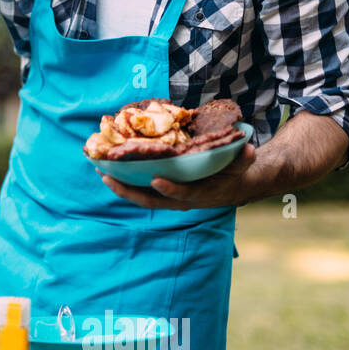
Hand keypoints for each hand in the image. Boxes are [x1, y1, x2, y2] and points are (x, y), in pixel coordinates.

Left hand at [98, 142, 259, 209]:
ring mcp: (169, 198)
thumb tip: (247, 148)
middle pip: (151, 200)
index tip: (156, 180)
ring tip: (101, 171)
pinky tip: (109, 168)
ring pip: (141, 196)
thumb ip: (243, 159)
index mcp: (200, 194)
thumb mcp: (242, 165)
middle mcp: (181, 200)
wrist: (231, 187)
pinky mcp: (161, 192)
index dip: (170, 189)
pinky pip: (140, 189)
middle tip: (108, 177)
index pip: (183, 195)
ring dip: (120, 186)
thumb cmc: (234, 174)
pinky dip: (124, 181)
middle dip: (128, 191)